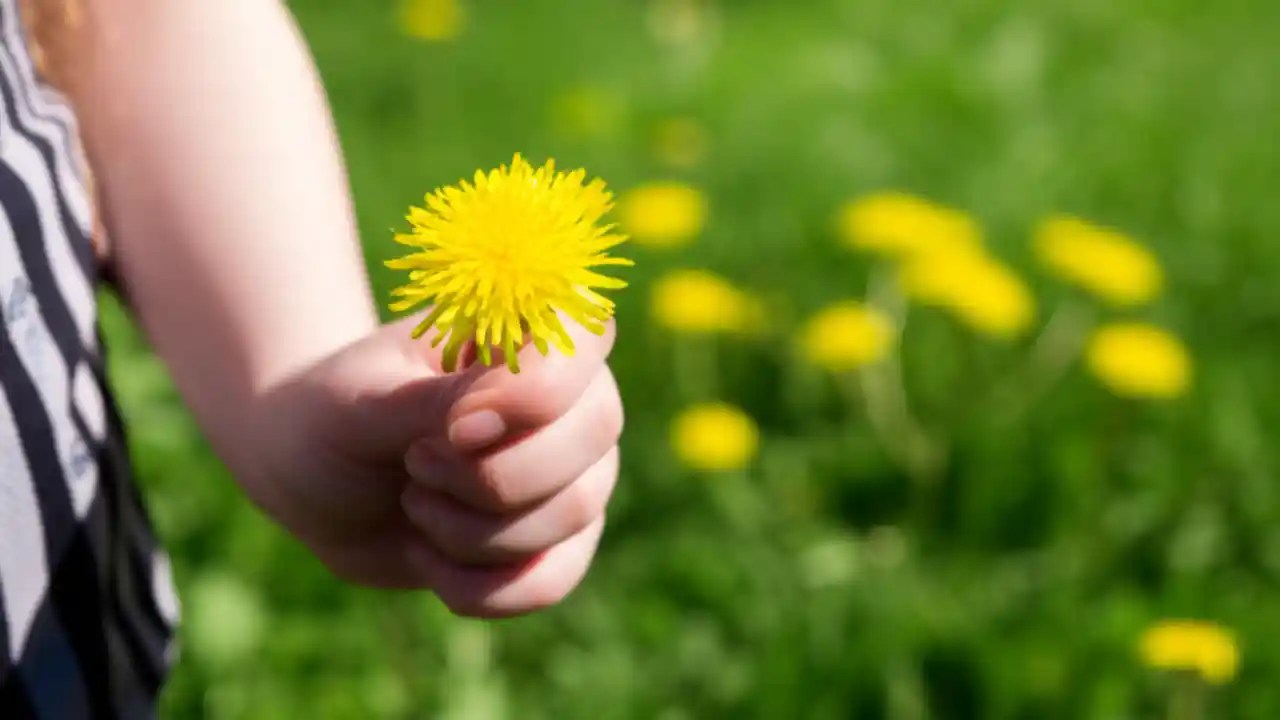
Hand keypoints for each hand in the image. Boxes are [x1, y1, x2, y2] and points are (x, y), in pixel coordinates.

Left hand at [251, 314, 622, 617]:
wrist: (313, 480)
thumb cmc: (333, 415)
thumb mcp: (361, 400)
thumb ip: (431, 401)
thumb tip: (488, 418)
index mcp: (522, 331)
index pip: (586, 332)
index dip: (536, 389)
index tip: (455, 427)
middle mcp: (568, 395)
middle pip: (593, 431)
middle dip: (488, 473)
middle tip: (414, 461)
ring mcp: (575, 470)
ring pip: (572, 512)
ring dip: (468, 529)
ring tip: (413, 500)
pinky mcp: (558, 541)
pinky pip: (552, 579)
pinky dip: (476, 585)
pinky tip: (428, 557)